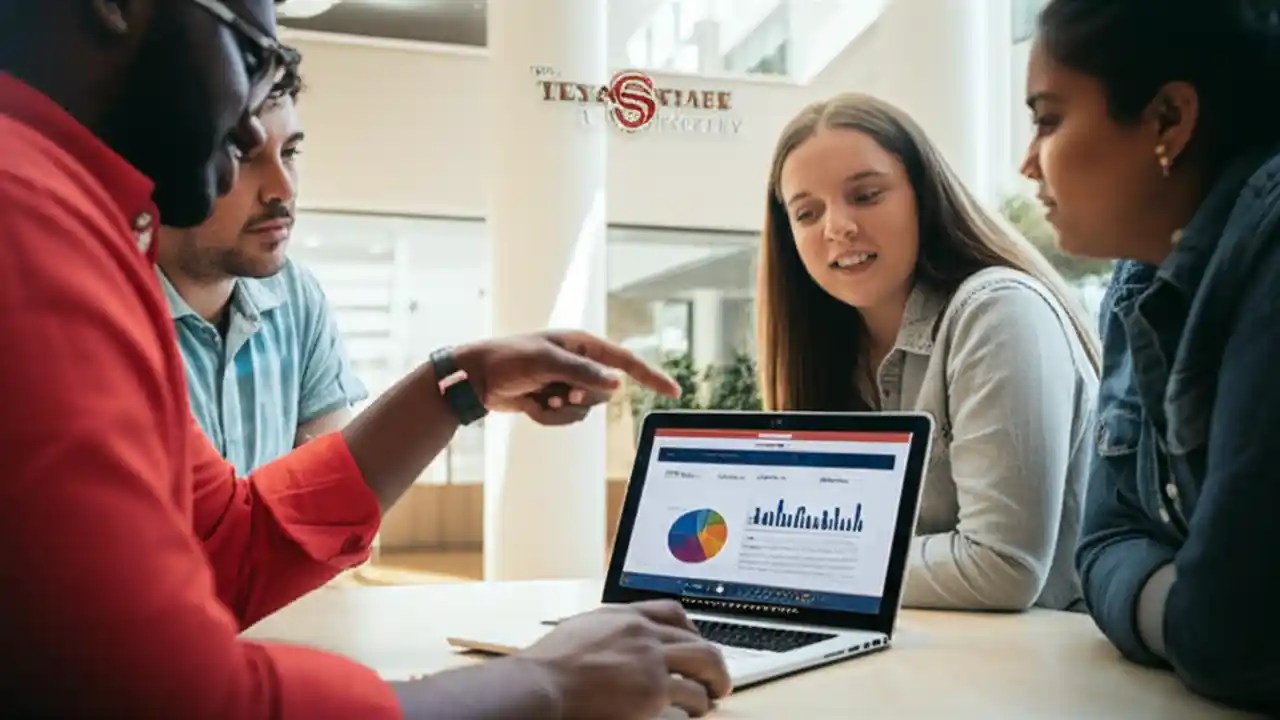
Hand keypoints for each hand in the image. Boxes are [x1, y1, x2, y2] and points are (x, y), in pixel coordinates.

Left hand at [455, 330, 680, 425]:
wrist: (477, 378)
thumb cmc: (509, 359)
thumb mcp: (547, 361)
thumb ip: (584, 372)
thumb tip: (617, 384)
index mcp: (583, 345)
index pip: (626, 361)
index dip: (651, 376)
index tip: (673, 391)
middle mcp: (580, 364)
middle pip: (604, 394)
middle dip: (581, 397)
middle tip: (556, 390)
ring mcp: (568, 384)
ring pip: (585, 411)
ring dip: (560, 410)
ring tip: (537, 396)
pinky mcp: (555, 401)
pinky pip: (566, 420)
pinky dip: (547, 418)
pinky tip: (530, 405)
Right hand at [520, 601, 731, 718]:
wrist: (541, 686)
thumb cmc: (547, 667)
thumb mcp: (578, 631)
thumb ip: (603, 632)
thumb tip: (613, 644)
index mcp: (622, 615)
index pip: (670, 611)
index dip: (690, 628)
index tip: (696, 640)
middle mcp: (642, 631)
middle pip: (695, 637)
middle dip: (712, 658)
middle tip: (716, 674)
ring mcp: (650, 658)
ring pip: (705, 661)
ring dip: (715, 679)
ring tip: (716, 693)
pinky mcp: (654, 689)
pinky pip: (692, 694)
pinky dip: (700, 703)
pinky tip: (698, 711)